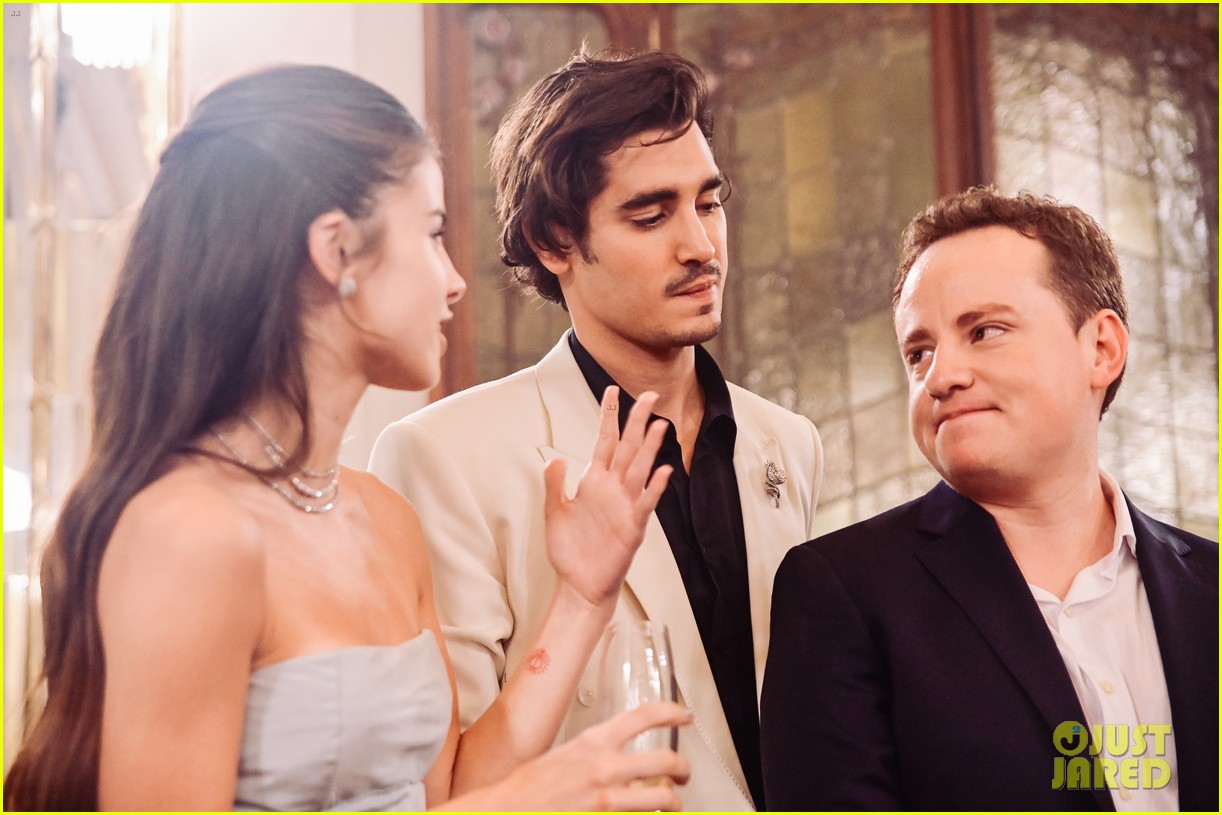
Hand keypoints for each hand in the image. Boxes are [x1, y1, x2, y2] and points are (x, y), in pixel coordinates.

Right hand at [492, 702, 691, 810]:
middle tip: (684, 775)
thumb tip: (614, 757)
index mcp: (592, 743)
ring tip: (672, 804)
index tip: (682, 716)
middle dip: (683, 769)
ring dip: (674, 802)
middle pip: (666, 760)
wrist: (507, 811)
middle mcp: (604, 767)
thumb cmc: (528, 789)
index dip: (670, 713)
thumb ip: (593, 754)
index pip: (642, 716)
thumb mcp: (563, 756)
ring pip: (664, 797)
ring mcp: (607, 798)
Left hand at [544, 387, 671, 608]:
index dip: (609, 416)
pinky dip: (654, 488)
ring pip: (640, 469)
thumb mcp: (554, 512)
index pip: (605, 441)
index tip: (612, 390)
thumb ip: (555, 485)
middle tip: (650, 395)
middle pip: (628, 447)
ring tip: (660, 425)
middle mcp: (613, 489)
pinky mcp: (633, 528)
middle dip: (638, 421)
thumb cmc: (569, 550)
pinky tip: (662, 471)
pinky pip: (645, 504)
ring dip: (650, 448)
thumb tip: (555, 458)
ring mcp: (625, 507)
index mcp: (594, 482)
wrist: (579, 584)